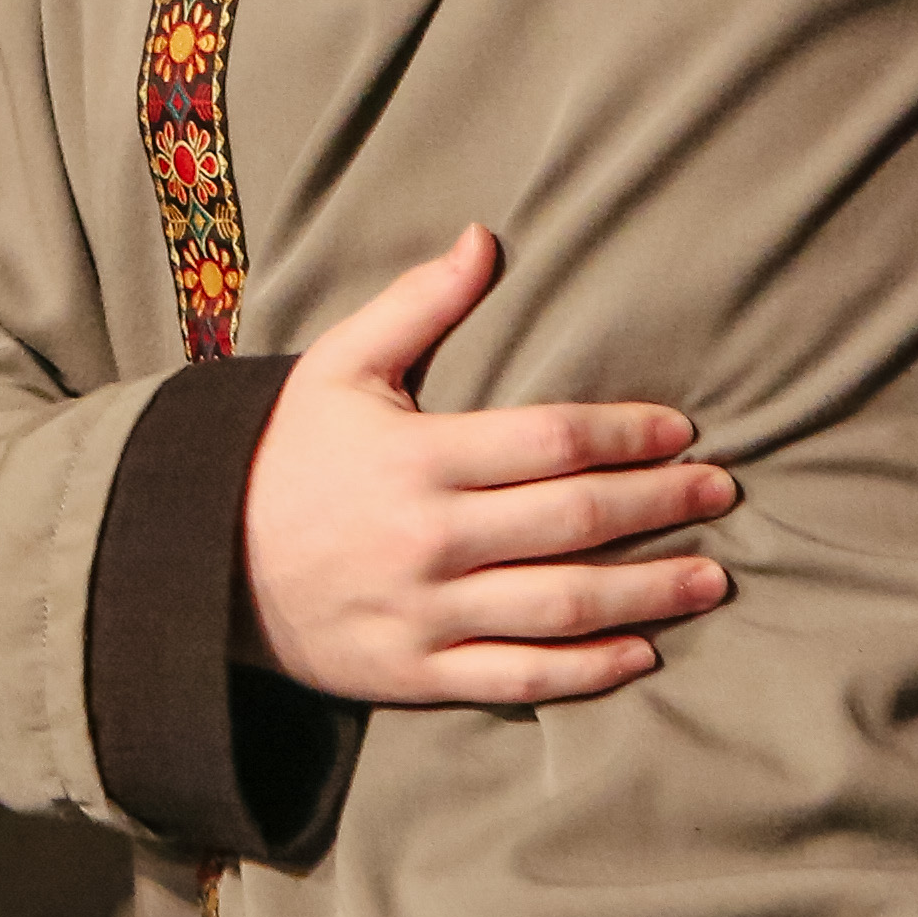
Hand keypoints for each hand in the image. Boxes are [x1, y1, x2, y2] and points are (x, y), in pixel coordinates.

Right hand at [240, 228, 732, 707]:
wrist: (196, 565)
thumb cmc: (281, 455)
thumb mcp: (336, 367)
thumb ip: (415, 306)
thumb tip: (486, 238)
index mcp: (415, 456)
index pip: (551, 442)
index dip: (628, 435)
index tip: (683, 432)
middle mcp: (428, 538)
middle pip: (575, 520)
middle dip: (660, 505)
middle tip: (720, 492)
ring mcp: (424, 612)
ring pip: (564, 606)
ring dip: (649, 592)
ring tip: (710, 576)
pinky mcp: (415, 674)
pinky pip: (520, 677)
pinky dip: (588, 669)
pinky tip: (642, 652)